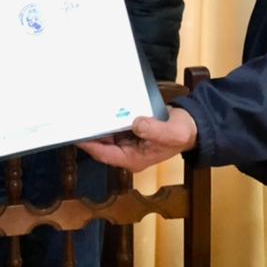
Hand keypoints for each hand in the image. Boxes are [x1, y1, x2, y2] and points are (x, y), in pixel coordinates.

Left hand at [79, 107, 197, 172]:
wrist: (190, 127)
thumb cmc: (182, 133)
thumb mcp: (171, 133)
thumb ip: (154, 130)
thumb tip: (136, 123)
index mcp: (134, 159)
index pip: (105, 154)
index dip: (90, 145)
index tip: (77, 135)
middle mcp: (128, 153)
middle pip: (102, 145)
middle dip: (90, 133)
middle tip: (75, 119)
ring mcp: (128, 143)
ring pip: (106, 135)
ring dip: (98, 125)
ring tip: (84, 111)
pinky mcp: (130, 132)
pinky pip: (114, 127)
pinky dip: (108, 119)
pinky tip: (101, 108)